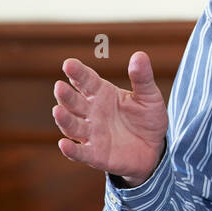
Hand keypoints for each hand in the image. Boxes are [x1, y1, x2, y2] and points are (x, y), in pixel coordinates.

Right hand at [53, 52, 168, 186]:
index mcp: (102, 94)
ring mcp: (91, 134)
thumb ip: (142, 78)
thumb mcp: (149, 97)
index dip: (77, 72)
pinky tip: (63, 145)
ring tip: (57, 111)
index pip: (86, 80)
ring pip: (72, 126)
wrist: (154, 148)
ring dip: (64, 119)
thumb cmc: (148, 118)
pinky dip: (71, 150)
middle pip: (74, 102)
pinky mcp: (95, 155)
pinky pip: (81, 153)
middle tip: (59, 86)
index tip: (68, 64)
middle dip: (66, 95)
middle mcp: (92, 112)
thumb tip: (140, 55)